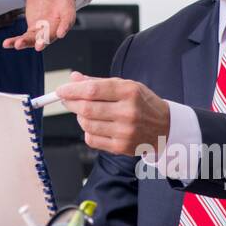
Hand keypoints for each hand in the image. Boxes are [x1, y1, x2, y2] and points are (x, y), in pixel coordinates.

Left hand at [2, 0, 88, 50]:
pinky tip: (7, 44)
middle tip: (38, 46)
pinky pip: (26, 36)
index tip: (61, 33)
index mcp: (66, 8)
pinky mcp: (34, 26)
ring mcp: (45, 25)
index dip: (65, 25)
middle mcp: (57, 20)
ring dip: (27, 42)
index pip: (68, 18)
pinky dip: (17, 41)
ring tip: (17, 44)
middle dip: (44, 40)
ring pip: (37, 38)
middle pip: (52, 33)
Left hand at [56, 71, 170, 155]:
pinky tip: (95, 125)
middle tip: (66, 99)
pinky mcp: (121, 147)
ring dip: (79, 117)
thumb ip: (98, 82)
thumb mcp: (126, 85)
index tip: (61, 90)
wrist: (165, 128)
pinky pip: (91, 139)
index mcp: (129, 92)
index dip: (72, 90)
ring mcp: (125, 131)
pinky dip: (87, 131)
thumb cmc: (143, 103)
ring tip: (85, 112)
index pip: (92, 90)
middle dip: (71, 103)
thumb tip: (74, 78)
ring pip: (86, 124)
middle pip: (86, 108)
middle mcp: (128, 112)